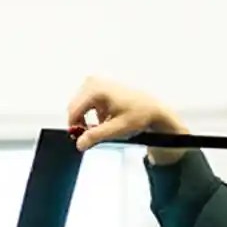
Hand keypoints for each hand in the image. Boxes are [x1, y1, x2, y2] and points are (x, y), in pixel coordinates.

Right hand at [65, 77, 189, 163]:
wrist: (152, 108)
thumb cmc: (138, 116)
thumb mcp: (117, 129)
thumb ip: (96, 136)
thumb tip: (80, 144)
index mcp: (96, 90)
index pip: (74, 111)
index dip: (74, 128)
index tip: (80, 141)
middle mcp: (93, 82)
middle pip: (75, 108)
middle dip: (81, 123)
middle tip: (92, 137)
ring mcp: (95, 82)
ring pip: (80, 106)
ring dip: (88, 119)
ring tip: (105, 127)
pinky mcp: (98, 85)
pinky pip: (87, 102)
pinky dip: (94, 113)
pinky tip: (107, 118)